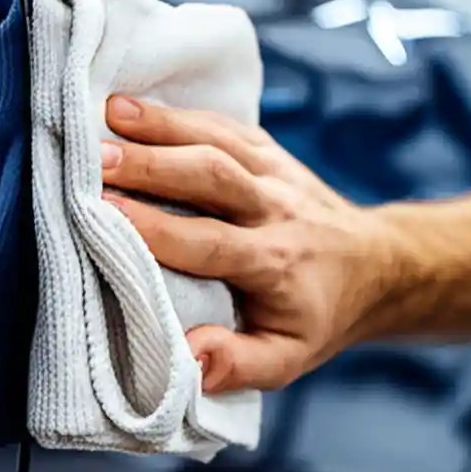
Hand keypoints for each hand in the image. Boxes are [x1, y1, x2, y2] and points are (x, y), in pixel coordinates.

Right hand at [100, 96, 407, 392]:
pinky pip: (225, 125)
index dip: (154, 227)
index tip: (103, 213)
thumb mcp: (287, 358)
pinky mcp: (270, 152)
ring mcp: (275, 173)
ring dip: (160, 124)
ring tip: (108, 113)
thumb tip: (188, 358)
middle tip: (95, 157)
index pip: (207, 241)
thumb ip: (239, 364)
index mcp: (274, 263)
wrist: (375, 267)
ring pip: (218, 140)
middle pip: (211, 176)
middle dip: (150, 163)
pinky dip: (179, 112)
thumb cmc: (316, 317)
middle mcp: (276, 210)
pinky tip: (133, 107)